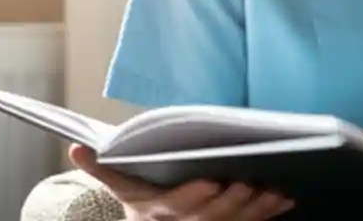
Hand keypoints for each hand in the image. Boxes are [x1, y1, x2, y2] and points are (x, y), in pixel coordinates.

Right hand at [69, 144, 293, 219]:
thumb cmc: (141, 204)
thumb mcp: (120, 187)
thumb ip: (102, 168)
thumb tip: (75, 148)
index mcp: (157, 211)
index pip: (176, 205)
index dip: (194, 196)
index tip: (211, 182)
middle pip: (210, 217)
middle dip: (231, 202)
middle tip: (250, 184)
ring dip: (256, 210)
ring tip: (275, 191)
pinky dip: (269, 214)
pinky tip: (286, 199)